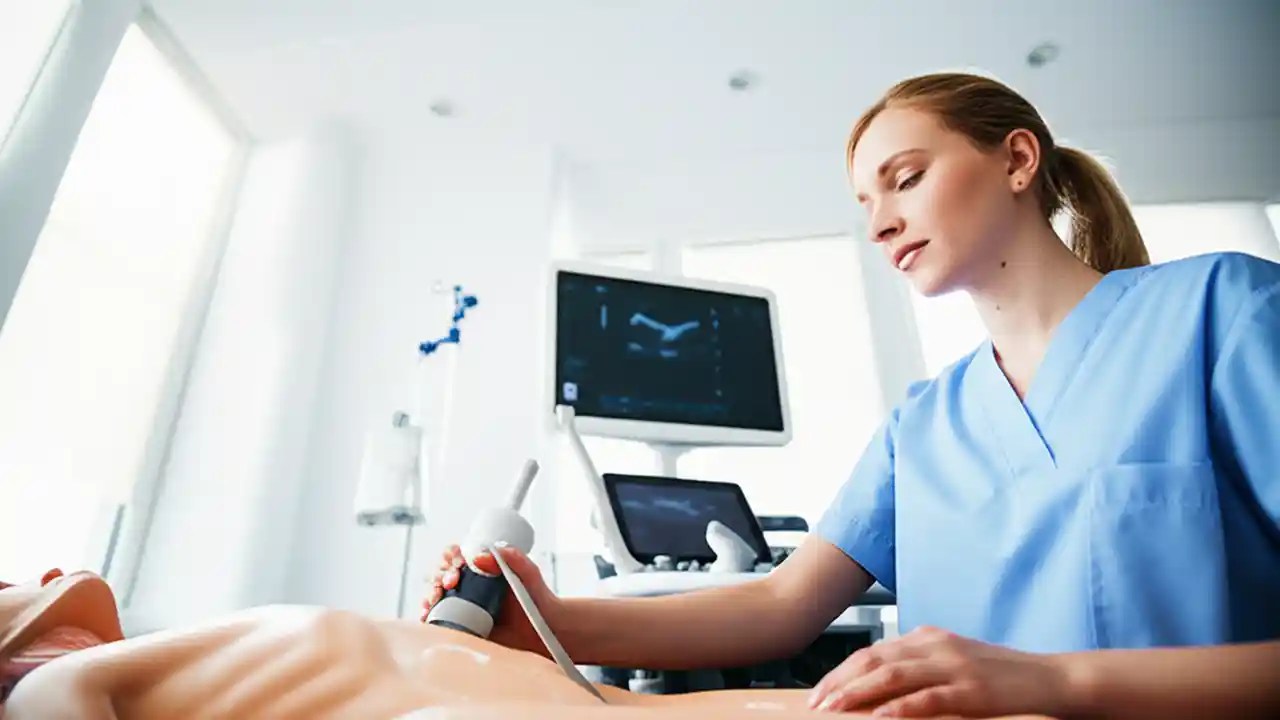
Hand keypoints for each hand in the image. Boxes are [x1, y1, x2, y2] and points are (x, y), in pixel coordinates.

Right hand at [421, 543, 561, 656]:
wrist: (542, 631)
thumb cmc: (537, 599)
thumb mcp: (528, 572)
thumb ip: (512, 558)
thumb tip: (478, 556)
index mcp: (481, 568)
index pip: (457, 555)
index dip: (452, 556)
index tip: (460, 565)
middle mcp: (468, 584)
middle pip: (441, 572)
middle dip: (439, 575)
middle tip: (451, 583)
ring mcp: (462, 605)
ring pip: (435, 594)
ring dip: (429, 593)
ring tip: (434, 600)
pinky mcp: (460, 626)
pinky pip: (437, 619)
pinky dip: (427, 616)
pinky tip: (427, 617)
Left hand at [807, 626, 1073, 716]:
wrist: (1050, 677)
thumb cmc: (1002, 675)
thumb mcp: (955, 663)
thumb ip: (921, 667)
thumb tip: (882, 685)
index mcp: (928, 637)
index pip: (874, 651)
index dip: (843, 670)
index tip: (820, 690)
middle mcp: (935, 645)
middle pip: (874, 659)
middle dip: (839, 681)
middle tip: (815, 702)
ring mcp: (952, 666)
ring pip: (892, 675)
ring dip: (857, 692)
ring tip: (833, 708)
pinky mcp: (971, 690)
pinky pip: (927, 698)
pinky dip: (898, 707)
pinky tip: (877, 717)